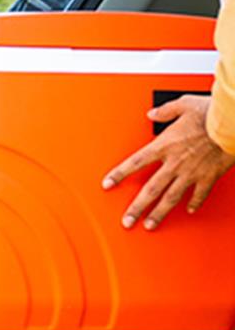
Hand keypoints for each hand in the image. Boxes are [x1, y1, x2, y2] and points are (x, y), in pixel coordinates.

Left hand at [103, 95, 234, 229]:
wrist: (233, 124)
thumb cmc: (211, 113)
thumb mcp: (183, 104)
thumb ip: (166, 111)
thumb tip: (153, 113)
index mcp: (164, 145)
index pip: (134, 163)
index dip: (119, 175)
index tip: (107, 184)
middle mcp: (175, 162)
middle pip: (150, 189)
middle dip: (137, 208)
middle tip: (127, 221)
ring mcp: (192, 172)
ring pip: (171, 198)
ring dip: (159, 213)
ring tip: (150, 224)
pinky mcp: (209, 176)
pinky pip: (199, 194)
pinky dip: (194, 203)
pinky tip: (188, 210)